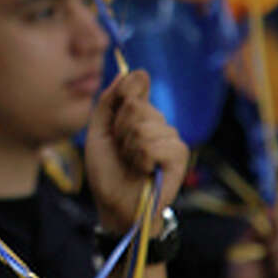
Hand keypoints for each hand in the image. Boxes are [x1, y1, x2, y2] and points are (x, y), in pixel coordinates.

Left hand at [84, 68, 189, 229]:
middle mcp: (157, 121)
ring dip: (128, 149)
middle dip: (119, 130)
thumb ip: (109, 102)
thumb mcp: (98, 132)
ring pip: (144, 127)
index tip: (113, 116)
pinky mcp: (179, 156)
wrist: (113, 205)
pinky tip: (144, 170)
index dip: (123, 92)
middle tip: (120, 150)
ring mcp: (170, 138)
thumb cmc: (106, 171)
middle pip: (135, 105)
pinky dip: (141, 159)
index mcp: (139, 113)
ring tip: (131, 163)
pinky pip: (155, 145)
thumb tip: (128, 73)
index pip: (137, 81)